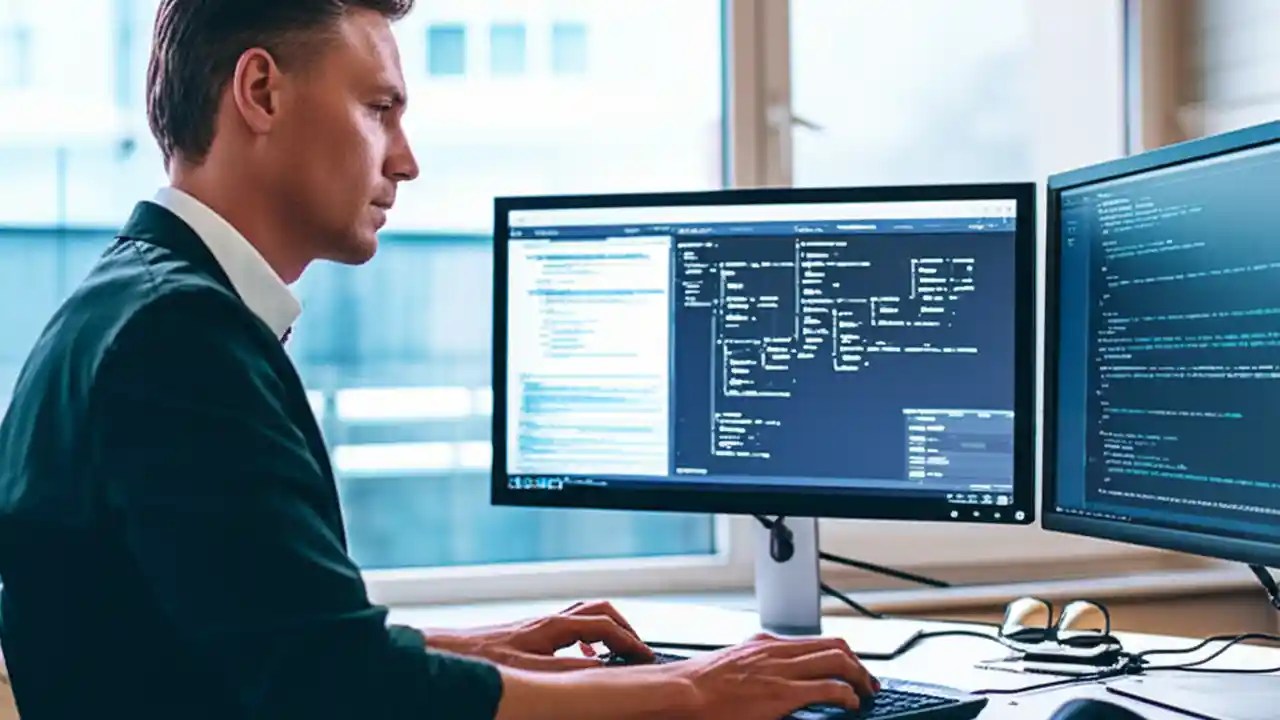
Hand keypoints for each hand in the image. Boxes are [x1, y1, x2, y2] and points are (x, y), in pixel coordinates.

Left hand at [422, 600, 653, 671]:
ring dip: (606, 631)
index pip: (607, 627)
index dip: (632, 643)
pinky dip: (585, 639)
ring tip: (617, 653)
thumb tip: (604, 675)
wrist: (444, 653)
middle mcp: (548, 620)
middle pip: (600, 611)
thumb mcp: (533, 672)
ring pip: (584, 616)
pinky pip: (568, 627)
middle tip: (638, 651)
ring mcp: (538, 625)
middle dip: (625, 628)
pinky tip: (581, 658)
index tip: (646, 659)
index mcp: (554, 626)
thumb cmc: (481, 661)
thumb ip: (570, 673)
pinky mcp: (528, 634)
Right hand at [652, 633, 879, 719]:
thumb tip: (766, 677)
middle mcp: (777, 650)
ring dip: (858, 676)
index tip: (847, 668)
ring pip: (837, 660)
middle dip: (856, 663)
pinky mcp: (782, 692)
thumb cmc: (699, 685)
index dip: (838, 654)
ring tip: (865, 693)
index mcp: (765, 644)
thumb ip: (754, 664)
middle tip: (866, 682)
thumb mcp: (732, 665)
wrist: (684, 691)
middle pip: (833, 645)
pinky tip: (851, 704)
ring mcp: (781, 670)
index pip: (814, 641)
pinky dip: (847, 694)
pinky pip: (828, 687)